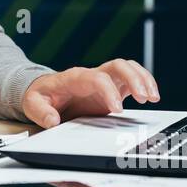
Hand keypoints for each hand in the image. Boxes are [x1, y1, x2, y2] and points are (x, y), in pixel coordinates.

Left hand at [21, 59, 159, 129]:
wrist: (45, 91)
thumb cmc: (41, 95)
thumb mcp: (33, 104)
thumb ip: (40, 112)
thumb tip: (53, 121)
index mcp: (75, 78)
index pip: (97, 78)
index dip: (109, 91)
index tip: (117, 108)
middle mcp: (93, 75)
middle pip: (118, 65)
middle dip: (134, 79)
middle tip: (145, 98)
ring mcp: (104, 80)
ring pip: (128, 68)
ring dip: (144, 79)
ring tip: (153, 97)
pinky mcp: (112, 87)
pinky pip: (132, 78)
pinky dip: (145, 83)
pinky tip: (153, 96)